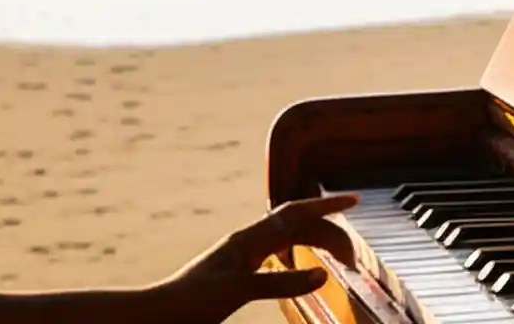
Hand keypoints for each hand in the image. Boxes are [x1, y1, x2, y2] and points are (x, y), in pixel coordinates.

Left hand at [155, 194, 358, 322]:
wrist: (159, 312)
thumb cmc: (193, 301)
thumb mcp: (239, 291)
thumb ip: (281, 282)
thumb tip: (324, 275)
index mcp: (250, 239)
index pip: (297, 213)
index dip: (327, 206)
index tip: (355, 200)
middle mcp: (248, 240)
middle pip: (297, 225)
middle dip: (328, 233)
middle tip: (353, 257)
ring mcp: (242, 254)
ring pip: (288, 237)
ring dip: (314, 241)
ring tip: (337, 256)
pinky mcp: (237, 269)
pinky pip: (275, 252)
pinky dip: (296, 254)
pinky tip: (300, 265)